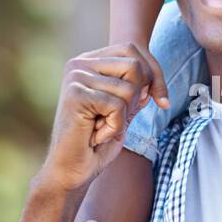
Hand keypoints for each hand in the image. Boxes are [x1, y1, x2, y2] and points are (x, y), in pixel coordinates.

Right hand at [36, 44, 158, 192]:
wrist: (69, 170)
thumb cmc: (95, 144)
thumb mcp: (122, 114)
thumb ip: (135, 94)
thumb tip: (151, 82)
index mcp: (88, 63)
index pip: (132, 51)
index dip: (149, 78)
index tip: (142, 103)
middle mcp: (79, 64)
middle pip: (135, 67)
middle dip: (136, 99)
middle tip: (114, 119)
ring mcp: (75, 78)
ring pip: (129, 89)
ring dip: (123, 117)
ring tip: (101, 128)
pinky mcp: (76, 95)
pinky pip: (117, 106)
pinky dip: (115, 128)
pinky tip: (96, 136)